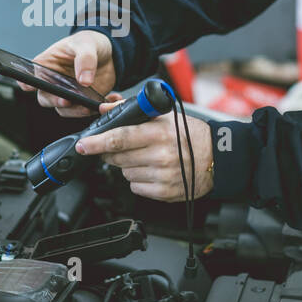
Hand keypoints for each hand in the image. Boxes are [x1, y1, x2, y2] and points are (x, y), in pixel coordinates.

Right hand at [18, 30, 119, 117]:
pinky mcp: (84, 101)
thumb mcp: (86, 44)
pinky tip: (112, 98)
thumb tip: (84, 80)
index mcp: (47, 65)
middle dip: (55, 101)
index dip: (27, 83)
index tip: (29, 86)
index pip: (31, 76)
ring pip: (66, 110)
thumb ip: (85, 59)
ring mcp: (68, 94)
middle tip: (66, 100)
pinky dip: (99, 107)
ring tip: (92, 104)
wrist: (109, 52)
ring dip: (78, 110)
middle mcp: (54, 83)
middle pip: (46, 98)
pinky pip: (87, 110)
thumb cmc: (88, 43)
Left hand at [74, 101, 213, 201]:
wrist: (218, 157)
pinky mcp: (165, 193)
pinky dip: (139, 180)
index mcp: (159, 133)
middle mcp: (161, 155)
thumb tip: (106, 108)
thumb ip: (131, 110)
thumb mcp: (164, 116)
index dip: (97, 143)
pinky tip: (153, 170)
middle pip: (118, 157)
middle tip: (124, 146)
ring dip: (129, 165)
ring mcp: (163, 176)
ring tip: (147, 157)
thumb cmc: (191, 134)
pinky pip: (136, 187)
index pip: (120, 138)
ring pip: (125, 173)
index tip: (82, 146)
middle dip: (112, 152)